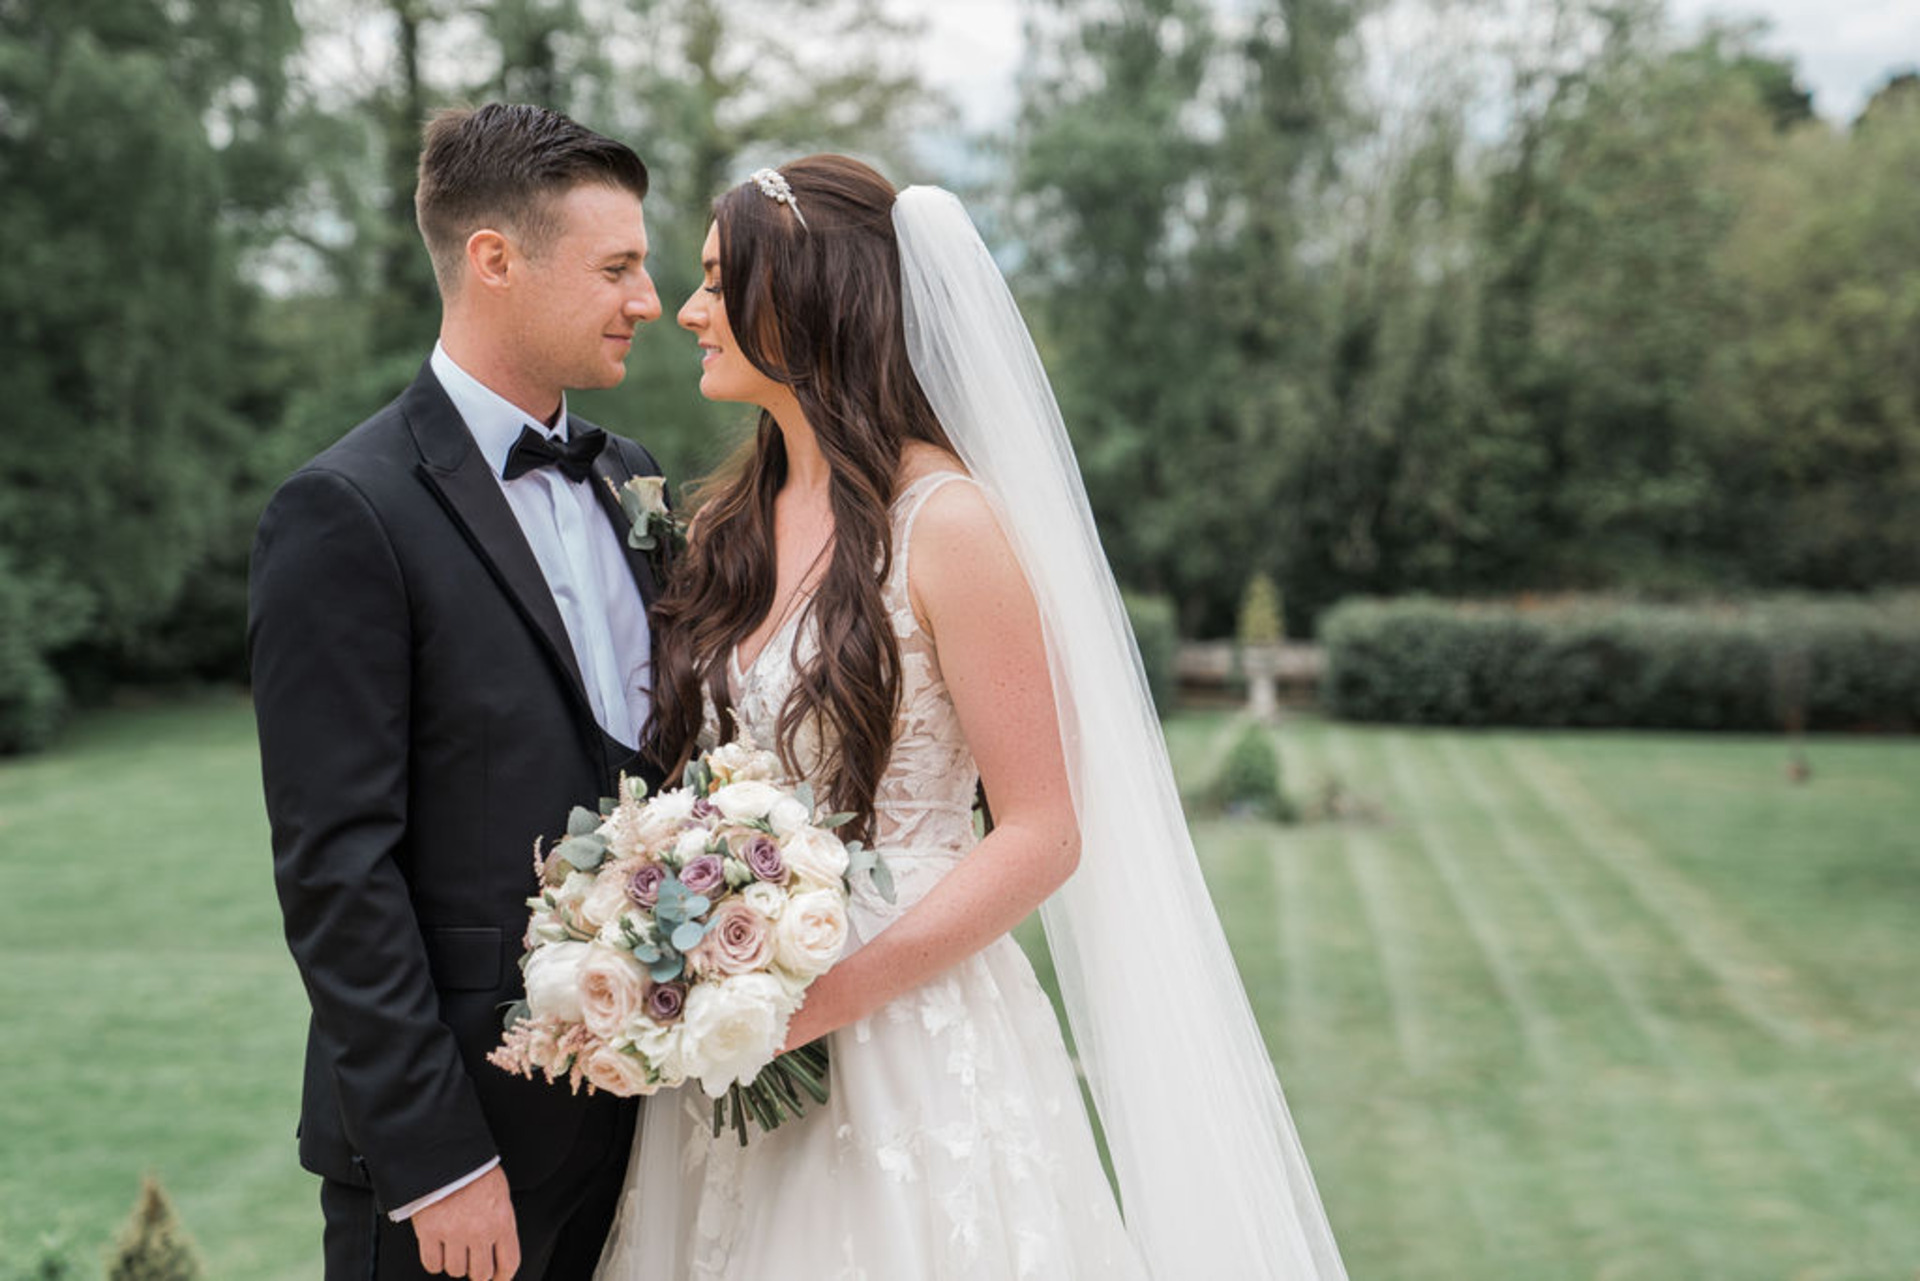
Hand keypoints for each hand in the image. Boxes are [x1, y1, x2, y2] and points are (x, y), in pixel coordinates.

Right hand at [410, 1165, 519, 1279]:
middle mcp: (480, 1232)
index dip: (502, 1277)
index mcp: (502, 1221)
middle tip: (472, 1262)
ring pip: (455, 1270)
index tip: (497, 1279)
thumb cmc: (474, 1169)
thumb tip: (497, 1248)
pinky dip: (434, 1260)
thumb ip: (499, 1222)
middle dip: (477, 1271)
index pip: (509, 1263)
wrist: (446, 1152)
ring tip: (453, 1245)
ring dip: (454, 1262)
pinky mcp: (428, 1232)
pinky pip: (432, 1264)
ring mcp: (453, 1233)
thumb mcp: (499, 1194)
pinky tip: (437, 1247)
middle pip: (481, 1274)